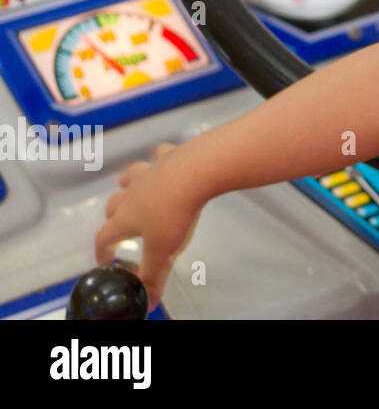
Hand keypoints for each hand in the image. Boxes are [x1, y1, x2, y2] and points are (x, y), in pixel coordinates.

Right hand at [94, 142, 205, 311]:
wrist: (197, 170)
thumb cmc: (176, 214)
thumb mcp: (164, 251)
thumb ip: (154, 276)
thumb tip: (148, 302)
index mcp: (126, 217)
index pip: (105, 237)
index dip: (102, 251)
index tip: (104, 261)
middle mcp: (132, 192)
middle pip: (114, 204)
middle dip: (113, 216)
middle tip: (119, 224)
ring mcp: (150, 171)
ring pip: (130, 176)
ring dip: (127, 182)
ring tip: (125, 184)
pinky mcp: (171, 155)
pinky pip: (160, 155)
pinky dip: (159, 158)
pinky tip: (163, 157)